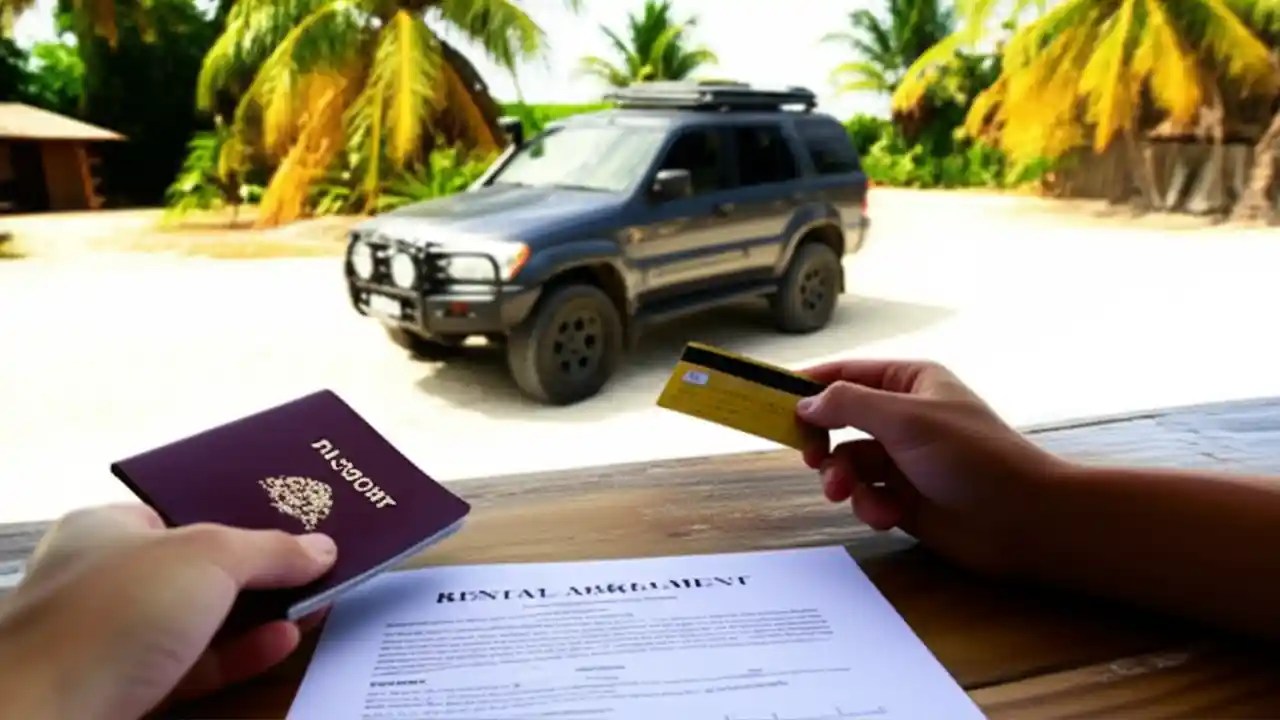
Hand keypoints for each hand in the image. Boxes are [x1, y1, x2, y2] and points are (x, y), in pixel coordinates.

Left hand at [0, 503, 336, 719]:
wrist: (35, 719)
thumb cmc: (109, 616)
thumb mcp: (205, 558)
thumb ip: (268, 550)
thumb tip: (321, 548)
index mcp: (109, 530)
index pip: (184, 510)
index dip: (240, 512)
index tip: (294, 518)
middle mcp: (109, 579)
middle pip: (201, 567)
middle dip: (261, 569)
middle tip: (320, 562)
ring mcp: (117, 640)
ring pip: (203, 621)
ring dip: (260, 615)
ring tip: (317, 603)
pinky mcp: (131, 691)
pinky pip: (199, 665)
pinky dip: (242, 654)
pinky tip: (285, 641)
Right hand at [796, 360, 1068, 576]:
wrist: (1024, 521)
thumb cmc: (973, 457)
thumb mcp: (906, 419)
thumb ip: (849, 405)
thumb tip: (805, 402)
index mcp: (909, 382)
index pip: (846, 374)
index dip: (808, 387)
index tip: (772, 405)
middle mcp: (903, 417)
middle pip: (838, 422)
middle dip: (823, 443)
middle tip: (812, 457)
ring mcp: (903, 459)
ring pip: (847, 463)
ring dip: (843, 480)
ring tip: (850, 494)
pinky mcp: (904, 497)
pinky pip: (866, 495)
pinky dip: (869, 505)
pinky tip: (888, 513)